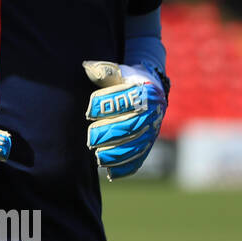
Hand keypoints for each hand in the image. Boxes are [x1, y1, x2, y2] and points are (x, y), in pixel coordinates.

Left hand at [83, 61, 166, 178]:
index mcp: (145, 91)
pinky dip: (126, 167)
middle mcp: (152, 112)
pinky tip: (111, 173)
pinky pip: (140, 158)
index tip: (89, 111)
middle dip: (109, 134)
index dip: (106, 105)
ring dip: (117, 154)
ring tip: (99, 158)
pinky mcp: (149, 144)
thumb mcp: (118, 71)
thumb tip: (88, 67)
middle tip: (90, 140)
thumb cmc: (127, 80)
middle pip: (130, 126)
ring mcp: (152, 130)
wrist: (151, 91)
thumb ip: (104, 71)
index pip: (125, 99)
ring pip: (136, 146)